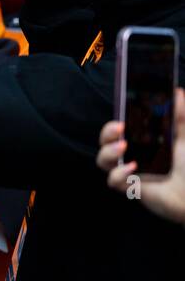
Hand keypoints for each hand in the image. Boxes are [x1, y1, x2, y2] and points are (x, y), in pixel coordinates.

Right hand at [97, 89, 184, 224]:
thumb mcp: (184, 138)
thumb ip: (180, 116)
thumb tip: (177, 92)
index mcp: (141, 142)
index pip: (119, 128)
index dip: (115, 120)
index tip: (121, 111)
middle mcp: (131, 155)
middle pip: (105, 141)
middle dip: (107, 132)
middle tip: (120, 127)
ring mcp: (129, 172)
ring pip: (103, 160)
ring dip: (108, 151)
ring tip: (123, 147)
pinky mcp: (131, 188)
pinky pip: (113, 181)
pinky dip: (119, 173)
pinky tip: (133, 168)